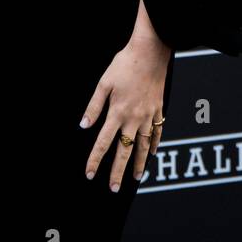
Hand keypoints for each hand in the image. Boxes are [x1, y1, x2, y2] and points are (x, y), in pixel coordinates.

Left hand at [79, 36, 169, 190]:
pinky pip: (157, 132)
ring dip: (139, 164)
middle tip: (113, 189)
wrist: (151, 53)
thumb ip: (94, 106)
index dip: (95, 160)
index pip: (103, 142)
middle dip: (117, 171)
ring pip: (143, 146)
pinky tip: (152, 154)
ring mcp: (148, 116)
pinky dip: (154, 145)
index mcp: (117, 112)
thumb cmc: (124, 65)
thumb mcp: (104, 83)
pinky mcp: (158, 109)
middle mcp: (134, 118)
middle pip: (124, 151)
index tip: (90, 174)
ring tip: (136, 178)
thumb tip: (83, 126)